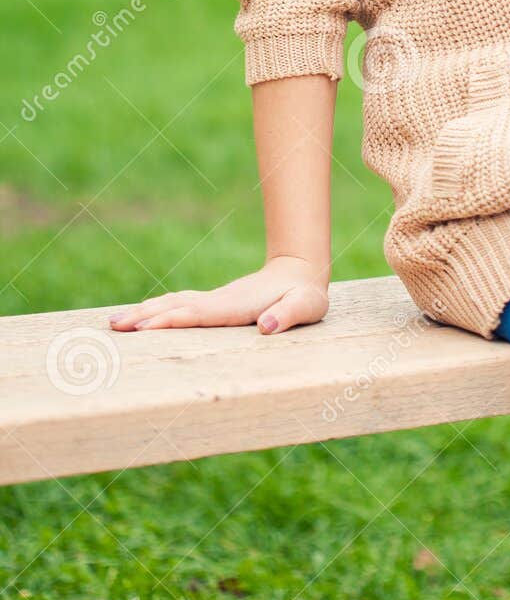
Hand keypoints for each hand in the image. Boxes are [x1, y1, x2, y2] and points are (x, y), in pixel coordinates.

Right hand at [107, 256, 329, 335]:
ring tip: (115, 323)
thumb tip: (267, 327)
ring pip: (173, 304)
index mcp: (236, 306)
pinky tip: (142, 317)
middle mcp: (219, 302)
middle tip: (113, 327)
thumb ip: (288, 315)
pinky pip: (179, 306)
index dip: (171, 319)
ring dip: (145, 312)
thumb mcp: (306, 306)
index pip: (198, 314)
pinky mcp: (214, 304)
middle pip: (175, 306)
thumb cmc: (305, 296)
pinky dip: (156, 311)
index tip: (143, 327)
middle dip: (144, 316)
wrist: (300, 272)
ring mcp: (214, 301)